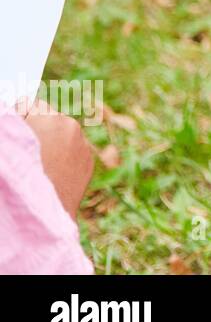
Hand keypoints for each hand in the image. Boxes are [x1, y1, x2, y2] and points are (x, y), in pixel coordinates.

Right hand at [15, 97, 94, 217]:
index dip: (17, 117)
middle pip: (47, 116)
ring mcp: (83, 145)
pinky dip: (63, 156)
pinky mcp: (89, 162)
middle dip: (35, 127)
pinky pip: (73, 150)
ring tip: (36, 164)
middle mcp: (72, 127)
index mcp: (50, 119)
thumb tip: (13, 114)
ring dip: (50, 141)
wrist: (42, 218)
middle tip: (23, 148)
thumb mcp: (10, 146)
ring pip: (61, 133)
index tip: (13, 128)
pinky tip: (49, 173)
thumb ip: (13, 125)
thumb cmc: (20, 177)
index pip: (28, 103)